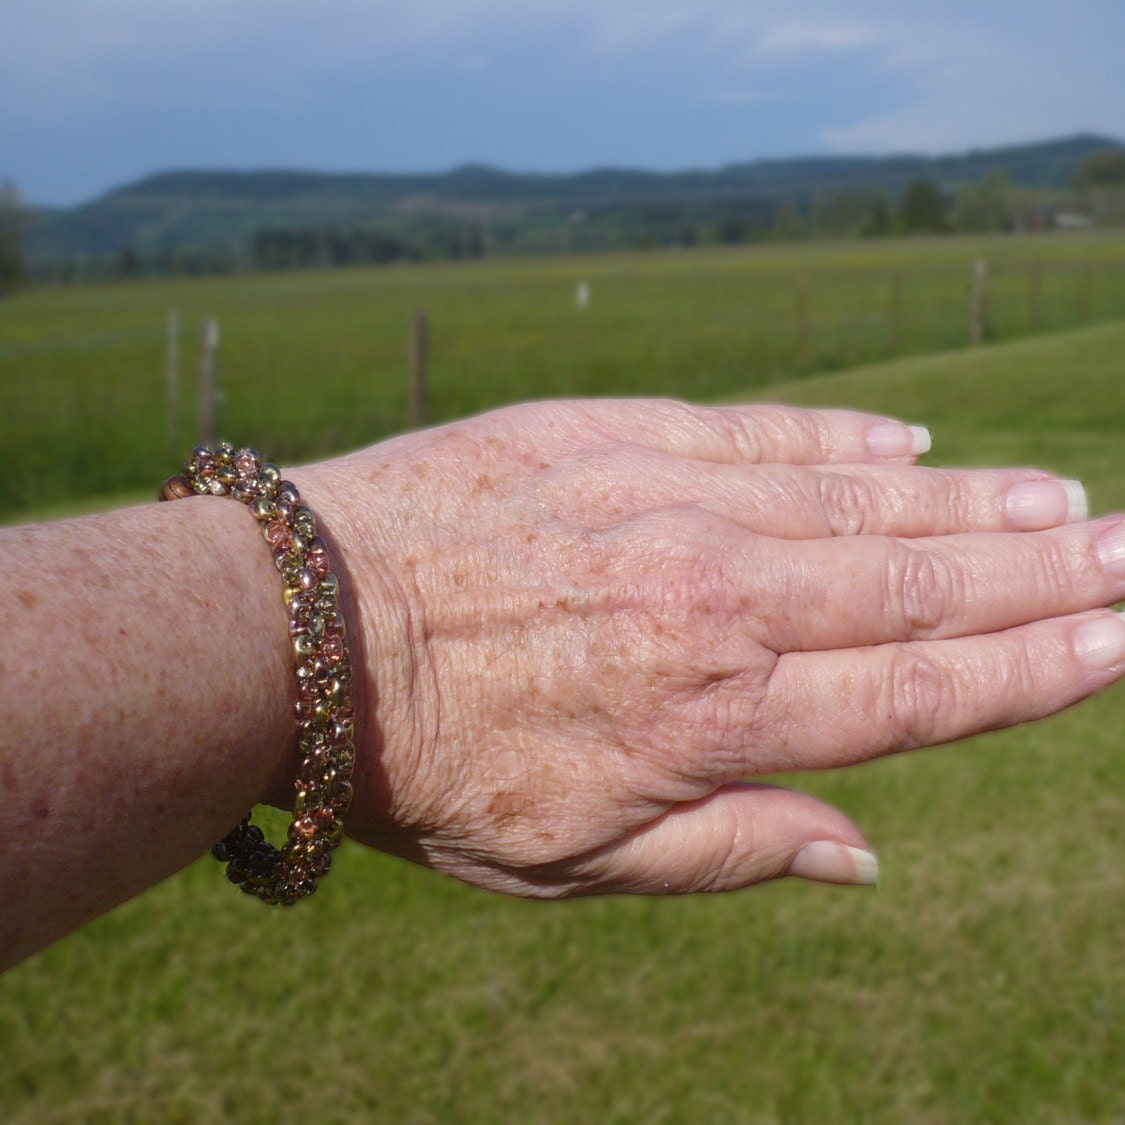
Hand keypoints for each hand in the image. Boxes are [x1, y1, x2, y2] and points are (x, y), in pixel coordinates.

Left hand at [291, 400, 1124, 894]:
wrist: (307, 630)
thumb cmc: (433, 764)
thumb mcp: (576, 862)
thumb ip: (729, 851)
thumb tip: (862, 854)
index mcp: (710, 720)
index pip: (913, 697)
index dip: (1029, 673)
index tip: (1115, 642)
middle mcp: (712, 603)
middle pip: (912, 590)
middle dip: (1041, 576)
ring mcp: (667, 505)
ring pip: (857, 505)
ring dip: (970, 507)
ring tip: (1061, 502)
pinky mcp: (613, 433)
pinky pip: (759, 433)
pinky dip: (844, 441)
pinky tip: (912, 450)